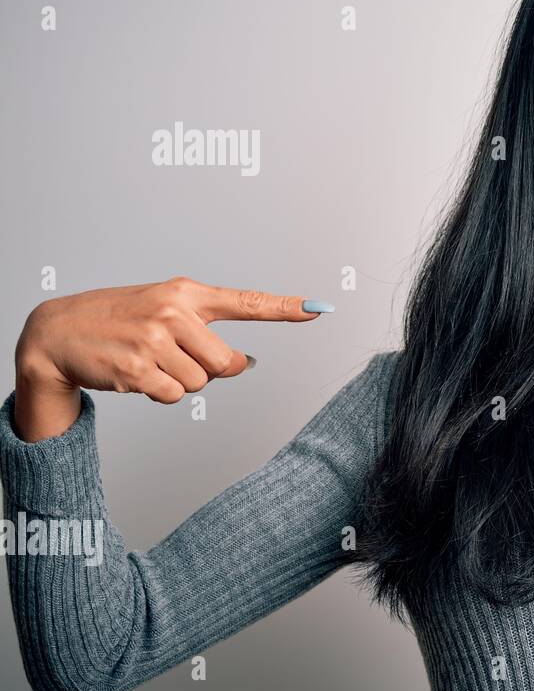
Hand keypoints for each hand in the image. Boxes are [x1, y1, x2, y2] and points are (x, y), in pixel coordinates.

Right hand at [16, 276, 326, 403]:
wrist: (56, 332)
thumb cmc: (118, 322)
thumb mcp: (163, 310)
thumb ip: (206, 331)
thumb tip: (246, 364)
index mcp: (185, 293)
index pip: (247, 301)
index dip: (286, 308)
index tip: (320, 308)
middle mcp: (173, 312)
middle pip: (227, 363)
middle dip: (208, 369)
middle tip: (174, 356)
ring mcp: (154, 340)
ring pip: (200, 383)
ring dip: (178, 381)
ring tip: (148, 361)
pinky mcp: (138, 369)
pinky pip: (174, 396)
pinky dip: (159, 393)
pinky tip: (135, 374)